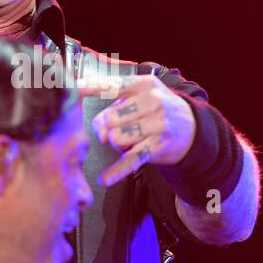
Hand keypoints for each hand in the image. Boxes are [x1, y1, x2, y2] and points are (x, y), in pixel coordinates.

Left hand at [76, 75, 196, 187]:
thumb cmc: (156, 109)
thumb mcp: (140, 95)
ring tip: (129, 137)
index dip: (90, 88)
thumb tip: (98, 127)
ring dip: (117, 142)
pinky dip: (117, 171)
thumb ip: (114, 104)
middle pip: (109, 119)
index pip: (112, 86)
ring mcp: (158, 125)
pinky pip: (131, 159)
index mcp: (144, 85)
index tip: (71, 89)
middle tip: (117, 127)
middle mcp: (153, 101)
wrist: (191, 127)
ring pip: (117, 138)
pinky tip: (105, 178)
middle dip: (106, 127)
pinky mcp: (159, 146)